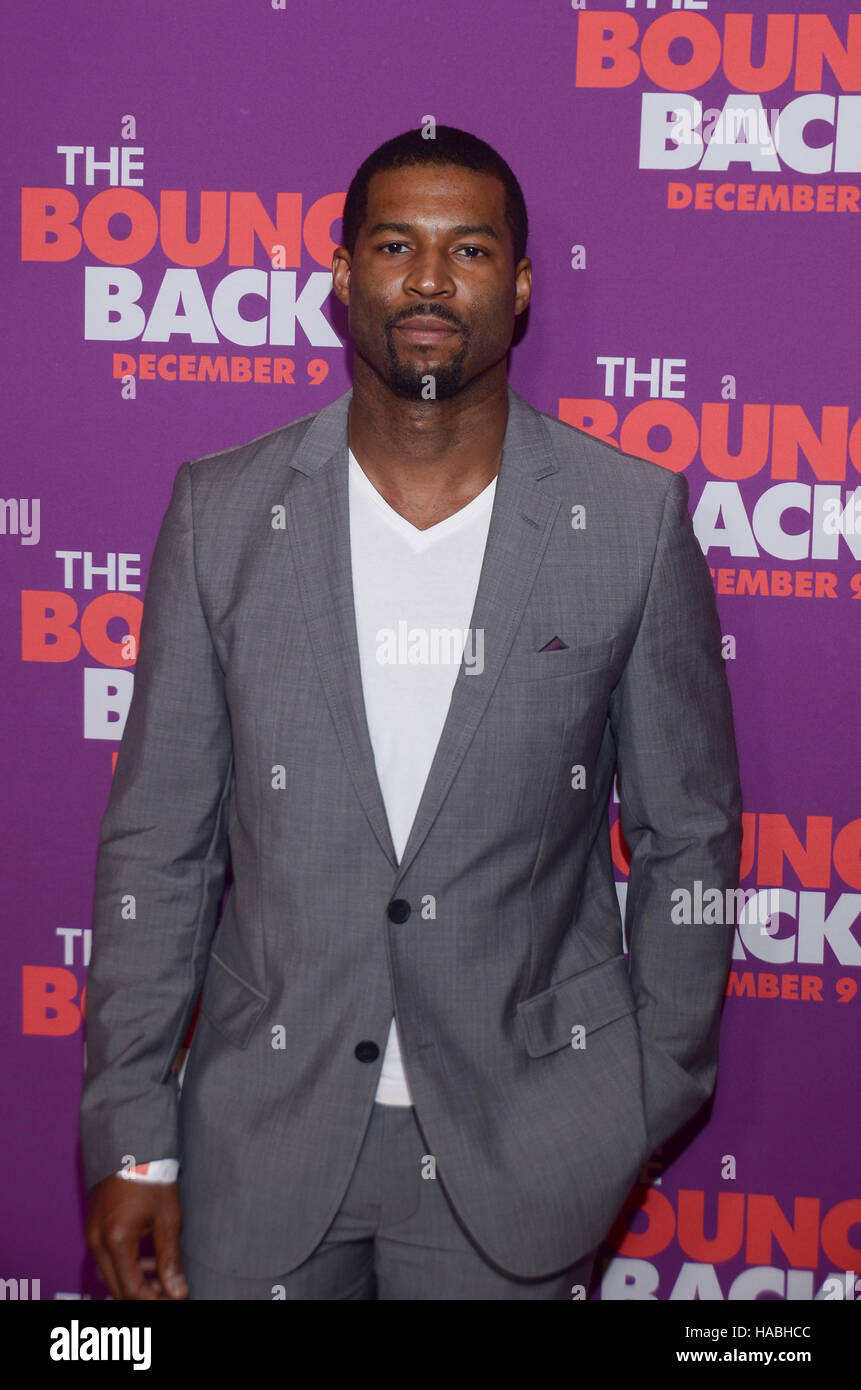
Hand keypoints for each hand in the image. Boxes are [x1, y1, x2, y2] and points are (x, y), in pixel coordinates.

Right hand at [86, 1176, 188, 1299]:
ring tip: (160, 1275)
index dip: (155, 1301)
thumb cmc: (153, 1177)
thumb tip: (178, 1292)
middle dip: (144, 1295)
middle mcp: (97, 1242)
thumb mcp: (168, 1219)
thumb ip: (170, 1259)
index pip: (132, 1290)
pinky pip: (105, 1261)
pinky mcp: (92, 1229)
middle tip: (169, 1291)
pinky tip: (145, 1260)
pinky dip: (123, 1267)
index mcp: (116, 1240)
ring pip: (109, 1277)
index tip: (174, 1298)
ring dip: (133, 1283)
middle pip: (117, 1289)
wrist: (132, 1145)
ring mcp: (91, 1236)